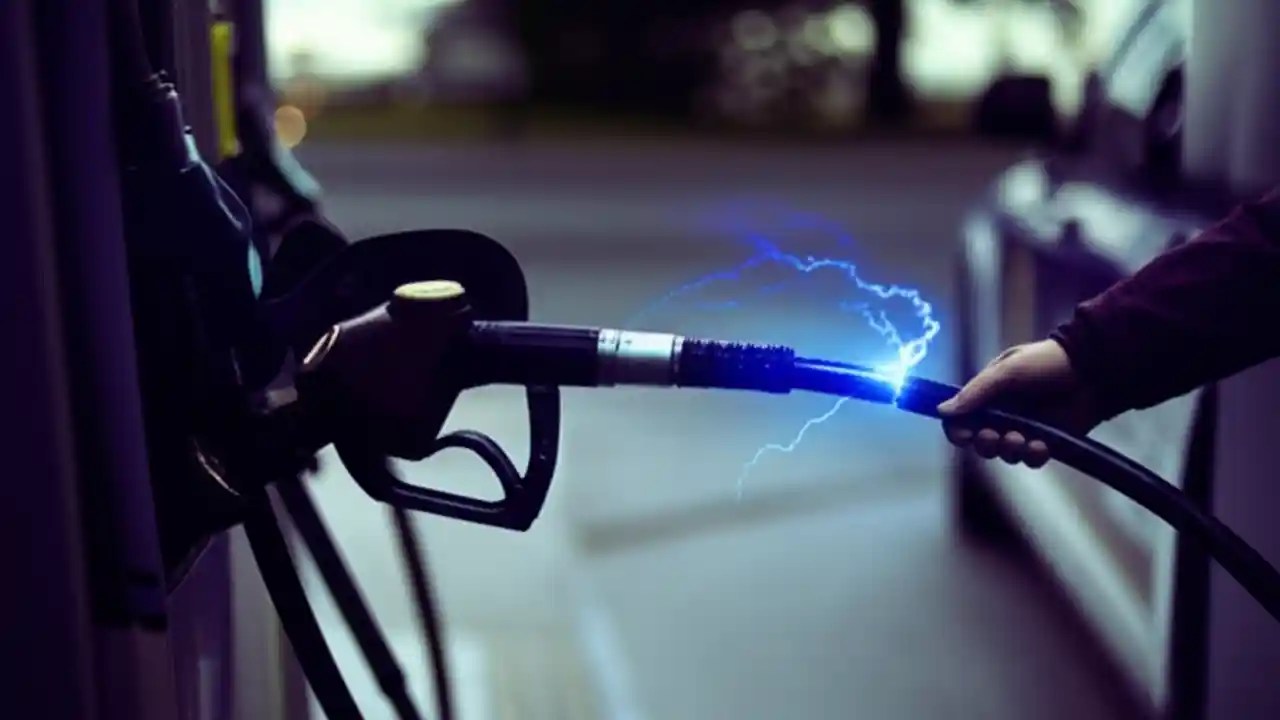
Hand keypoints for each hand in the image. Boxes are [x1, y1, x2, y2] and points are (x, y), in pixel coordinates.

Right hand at [937, 339, 1105, 467]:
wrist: (1092, 371)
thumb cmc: (1046, 363)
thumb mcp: (1007, 371)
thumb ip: (976, 392)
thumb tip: (942, 411)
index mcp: (987, 394)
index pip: (960, 418)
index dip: (957, 430)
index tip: (964, 435)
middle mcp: (1001, 414)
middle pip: (977, 442)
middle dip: (983, 444)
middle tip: (993, 437)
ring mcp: (1023, 429)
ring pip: (1003, 453)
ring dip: (1008, 450)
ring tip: (1023, 439)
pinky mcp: (1045, 442)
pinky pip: (1030, 459)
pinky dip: (1033, 455)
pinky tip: (1041, 445)